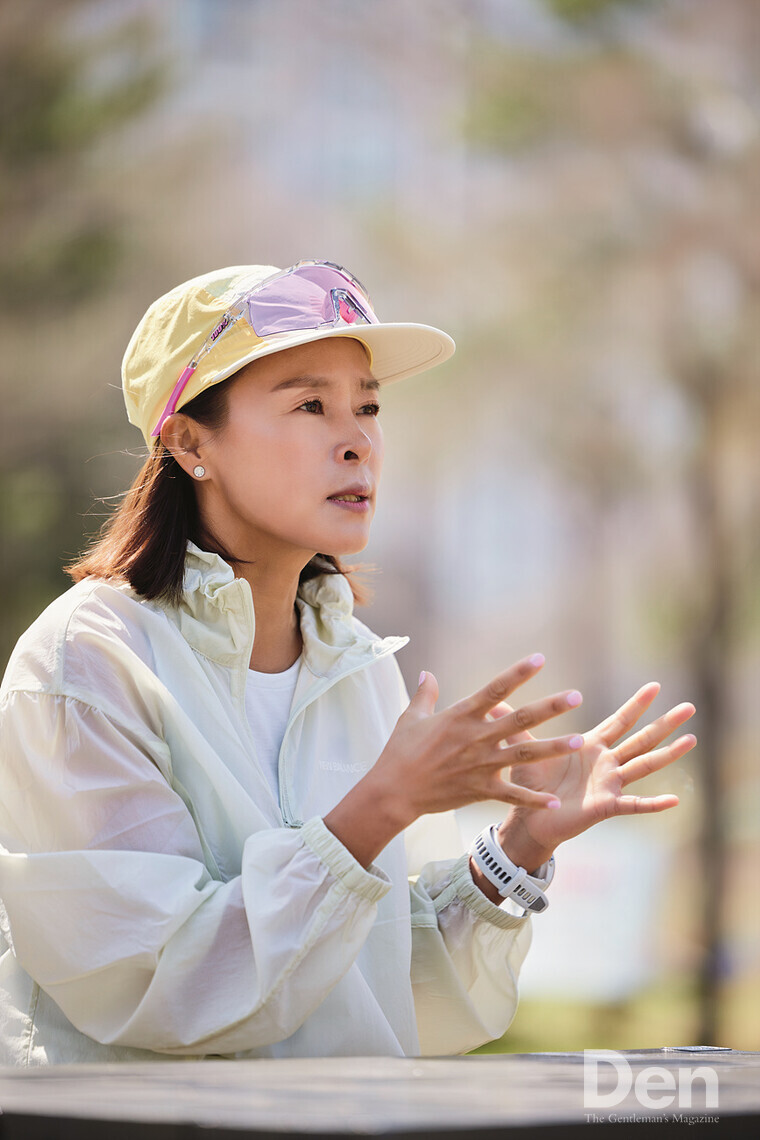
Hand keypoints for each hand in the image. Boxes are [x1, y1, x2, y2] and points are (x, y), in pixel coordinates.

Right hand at [324, 653, 584, 866]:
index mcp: (461, 716)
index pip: (495, 689)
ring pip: (524, 755)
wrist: (393, 791)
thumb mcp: (411, 718)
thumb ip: (425, 694)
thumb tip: (427, 673)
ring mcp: (480, 765)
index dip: (518, 673)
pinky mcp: (480, 790)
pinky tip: (556, 802)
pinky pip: (512, 795)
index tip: (541, 658)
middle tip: (577, 696)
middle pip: (520, 720)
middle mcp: (476, 737)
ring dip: (553, 749)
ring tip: (579, 741)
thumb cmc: (399, 752)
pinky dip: (534, 800)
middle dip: (550, 707)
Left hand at [493, 680, 696, 874]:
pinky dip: (653, 803)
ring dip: (668, 754)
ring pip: (645, 766)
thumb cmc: (530, 783)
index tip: (654, 685)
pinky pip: (634, 804)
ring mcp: (610, 784)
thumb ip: (515, 724)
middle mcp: (606, 763)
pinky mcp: (606, 806)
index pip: (619, 721)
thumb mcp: (526, 749)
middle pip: (641, 738)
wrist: (528, 819)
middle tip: (689, 706)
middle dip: (664, 723)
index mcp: (591, 747)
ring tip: (691, 740)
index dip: (637, 704)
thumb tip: (494, 700)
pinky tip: (675, 800)